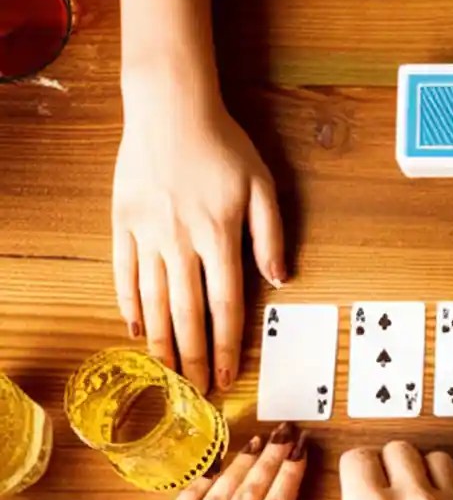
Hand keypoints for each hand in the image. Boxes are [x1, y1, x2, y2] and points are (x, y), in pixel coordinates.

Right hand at [112, 75, 284, 393]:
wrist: (170, 107)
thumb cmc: (224, 145)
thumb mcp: (263, 186)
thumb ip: (271, 235)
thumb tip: (282, 280)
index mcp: (220, 235)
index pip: (225, 305)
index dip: (226, 346)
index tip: (226, 376)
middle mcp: (181, 241)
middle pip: (188, 313)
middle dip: (193, 357)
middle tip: (197, 392)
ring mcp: (147, 233)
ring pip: (154, 300)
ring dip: (161, 341)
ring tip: (167, 375)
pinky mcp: (122, 223)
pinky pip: (123, 273)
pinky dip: (129, 304)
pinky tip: (136, 330)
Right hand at [332, 442, 452, 499]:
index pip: (359, 457)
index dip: (355, 469)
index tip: (357, 478)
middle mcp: (411, 499)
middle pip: (398, 448)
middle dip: (387, 464)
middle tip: (385, 486)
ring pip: (434, 457)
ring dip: (422, 470)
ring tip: (415, 494)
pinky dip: (446, 490)